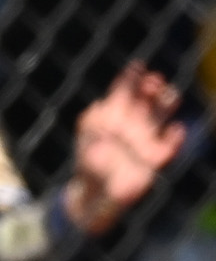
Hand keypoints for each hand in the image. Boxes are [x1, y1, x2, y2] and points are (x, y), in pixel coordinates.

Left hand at [67, 62, 185, 233]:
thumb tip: (98, 109)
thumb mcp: (85, 142)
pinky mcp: (156, 159)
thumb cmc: (89, 164)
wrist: (95, 194)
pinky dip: (175, 138)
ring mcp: (146, 139)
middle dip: (150, 88)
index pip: (124, 91)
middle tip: (153, 81)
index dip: (131, 78)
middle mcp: (134, 123)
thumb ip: (90, 126)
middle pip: (146, 99)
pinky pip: (170, 146)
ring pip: (161, 116)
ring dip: (166, 104)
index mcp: (114, 115)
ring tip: (170, 94)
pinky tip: (175, 130)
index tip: (137, 65)